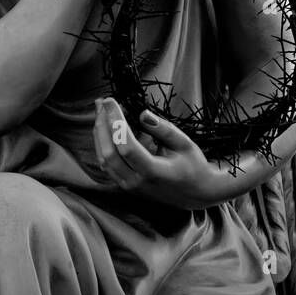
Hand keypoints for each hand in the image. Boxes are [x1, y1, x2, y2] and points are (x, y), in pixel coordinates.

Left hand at [91, 97, 226, 209]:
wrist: (196, 194)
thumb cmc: (193, 165)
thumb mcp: (185, 144)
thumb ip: (163, 129)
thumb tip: (142, 113)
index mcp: (153, 172)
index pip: (125, 146)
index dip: (115, 122)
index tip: (110, 101)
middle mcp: (137, 182)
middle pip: (108, 153)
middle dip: (102, 125)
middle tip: (102, 102)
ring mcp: (129, 187)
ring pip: (103, 160)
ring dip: (99, 134)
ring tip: (100, 111)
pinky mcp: (125, 185)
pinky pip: (107, 164)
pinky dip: (103, 144)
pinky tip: (105, 127)